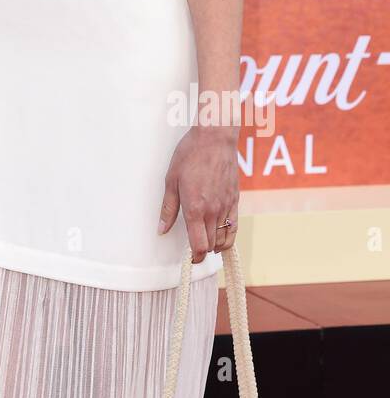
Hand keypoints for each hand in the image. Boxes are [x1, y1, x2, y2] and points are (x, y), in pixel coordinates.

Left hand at [157, 125, 238, 262]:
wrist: (215, 138)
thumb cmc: (190, 155)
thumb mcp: (171, 180)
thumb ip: (168, 208)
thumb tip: (161, 229)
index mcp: (195, 208)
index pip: (198, 245)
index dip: (195, 257)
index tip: (189, 259)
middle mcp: (213, 211)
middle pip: (211, 245)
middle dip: (202, 252)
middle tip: (194, 251)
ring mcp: (226, 206)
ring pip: (223, 238)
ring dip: (214, 245)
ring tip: (205, 243)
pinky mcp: (235, 200)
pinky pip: (234, 226)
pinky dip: (228, 236)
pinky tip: (221, 237)